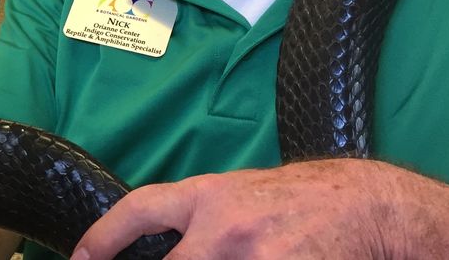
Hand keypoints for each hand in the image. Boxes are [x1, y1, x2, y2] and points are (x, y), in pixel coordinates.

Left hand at [73, 159, 399, 258]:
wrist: (369, 207)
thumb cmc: (303, 201)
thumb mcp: (241, 195)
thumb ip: (199, 221)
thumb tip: (164, 250)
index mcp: (209, 196)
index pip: (139, 210)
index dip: (102, 237)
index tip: (79, 258)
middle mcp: (222, 229)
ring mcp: (250, 259)